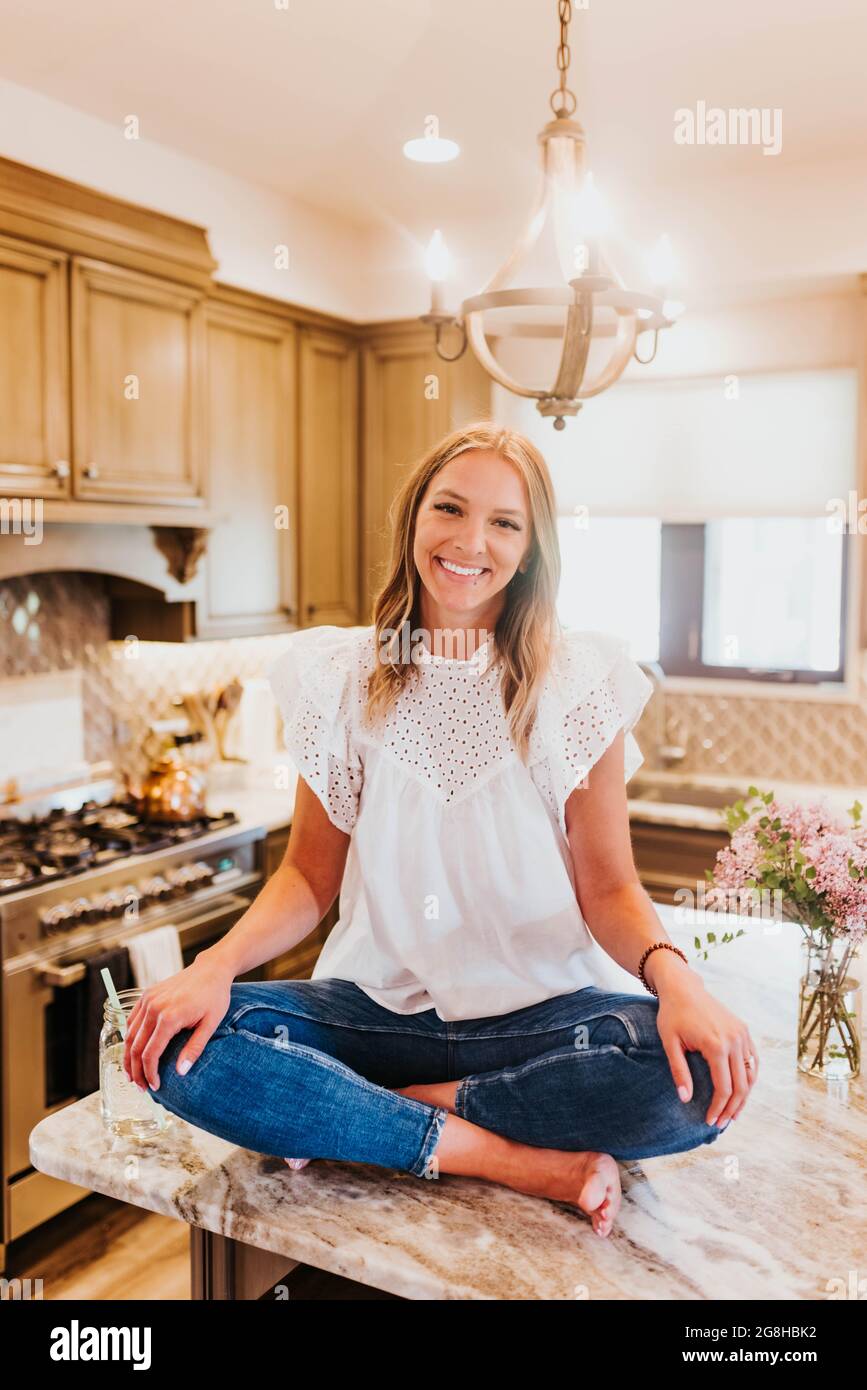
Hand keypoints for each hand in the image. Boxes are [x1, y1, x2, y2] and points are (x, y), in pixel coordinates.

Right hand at [123, 952, 233, 1091]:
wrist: (211, 969)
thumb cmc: (214, 997)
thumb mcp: (210, 1024)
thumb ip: (194, 1049)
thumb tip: (180, 1073)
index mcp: (169, 1017)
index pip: (151, 1054)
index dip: (150, 1073)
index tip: (155, 1087)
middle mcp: (154, 1008)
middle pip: (135, 1047)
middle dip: (135, 1071)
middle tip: (140, 1087)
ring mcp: (148, 999)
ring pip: (129, 1035)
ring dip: (128, 1057)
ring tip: (133, 1074)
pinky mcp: (146, 994)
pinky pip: (132, 1020)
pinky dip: (130, 1038)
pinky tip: (134, 1051)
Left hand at [655, 975, 758, 1126]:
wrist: (683, 988)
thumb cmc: (672, 1015)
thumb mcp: (670, 1043)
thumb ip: (679, 1072)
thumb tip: (685, 1099)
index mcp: (717, 1045)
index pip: (724, 1087)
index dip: (718, 1108)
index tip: (710, 1121)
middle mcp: (735, 1040)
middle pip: (741, 1086)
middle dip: (732, 1108)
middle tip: (722, 1123)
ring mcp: (742, 1035)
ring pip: (751, 1075)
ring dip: (744, 1097)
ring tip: (733, 1113)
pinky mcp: (743, 1031)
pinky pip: (752, 1061)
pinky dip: (749, 1078)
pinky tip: (740, 1091)